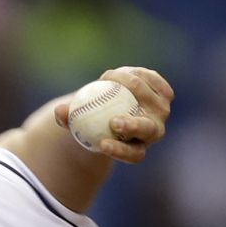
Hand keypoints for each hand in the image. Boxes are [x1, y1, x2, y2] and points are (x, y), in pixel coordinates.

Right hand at [55, 66, 173, 164]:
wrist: (117, 106)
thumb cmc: (92, 121)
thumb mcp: (77, 123)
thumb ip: (68, 119)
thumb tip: (59, 111)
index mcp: (138, 148)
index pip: (133, 155)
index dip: (120, 152)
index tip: (102, 145)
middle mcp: (155, 132)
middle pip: (147, 129)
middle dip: (132, 127)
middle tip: (113, 121)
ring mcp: (162, 112)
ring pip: (146, 97)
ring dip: (127, 86)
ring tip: (108, 78)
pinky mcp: (165, 93)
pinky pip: (151, 80)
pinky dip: (135, 74)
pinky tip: (119, 72)